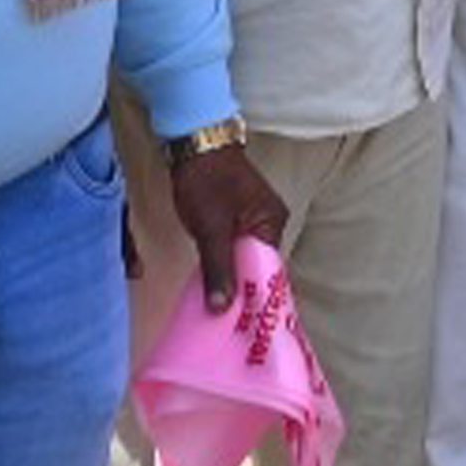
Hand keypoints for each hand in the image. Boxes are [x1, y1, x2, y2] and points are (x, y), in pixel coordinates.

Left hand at [166, 134, 289, 310]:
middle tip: (226, 320)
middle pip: (257, 267)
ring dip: (231, 277)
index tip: (241, 321)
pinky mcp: (236, 217)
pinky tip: (213, 281)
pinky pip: (235, 249)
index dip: (254, 295)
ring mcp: (253, 219)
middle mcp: (269, 222)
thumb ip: (218, 268)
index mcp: (272, 223)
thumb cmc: (206, 182)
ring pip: (244, 259)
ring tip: (219, 307)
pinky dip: (225, 264)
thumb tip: (223, 307)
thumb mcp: (211, 228)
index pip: (268, 270)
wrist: (193, 143)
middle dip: (242, 290)